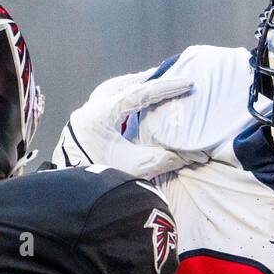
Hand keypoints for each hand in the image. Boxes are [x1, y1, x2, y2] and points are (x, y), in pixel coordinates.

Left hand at [53, 68, 197, 174]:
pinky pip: (104, 102)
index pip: (138, 94)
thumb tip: (197, 154)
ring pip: (110, 91)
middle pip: (121, 85)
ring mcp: (84, 117)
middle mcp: (90, 110)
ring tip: (151, 85)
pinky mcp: (84, 126)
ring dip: (131, 87)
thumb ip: (167, 157)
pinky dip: (121, 98)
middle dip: (146, 80)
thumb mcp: (138, 168)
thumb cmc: (104, 180)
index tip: (186, 83)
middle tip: (167, 75)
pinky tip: (132, 104)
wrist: (76, 197)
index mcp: (101, 115)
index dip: (165, 88)